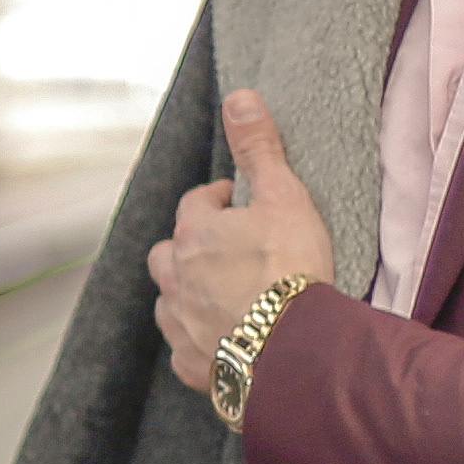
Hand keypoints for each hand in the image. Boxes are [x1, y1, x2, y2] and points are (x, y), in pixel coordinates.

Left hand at [149, 89, 341, 391]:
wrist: (296, 350)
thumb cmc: (291, 270)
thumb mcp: (283, 197)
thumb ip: (259, 148)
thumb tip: (239, 97)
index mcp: (194, 234)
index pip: (195, 203)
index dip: (216, 200)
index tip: (237, 203)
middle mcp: (176, 279)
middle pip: (167, 254)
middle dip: (187, 248)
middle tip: (223, 250)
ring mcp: (181, 325)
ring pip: (168, 302)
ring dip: (184, 294)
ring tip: (218, 295)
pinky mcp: (193, 367)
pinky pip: (184, 350)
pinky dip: (197, 342)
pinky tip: (221, 343)